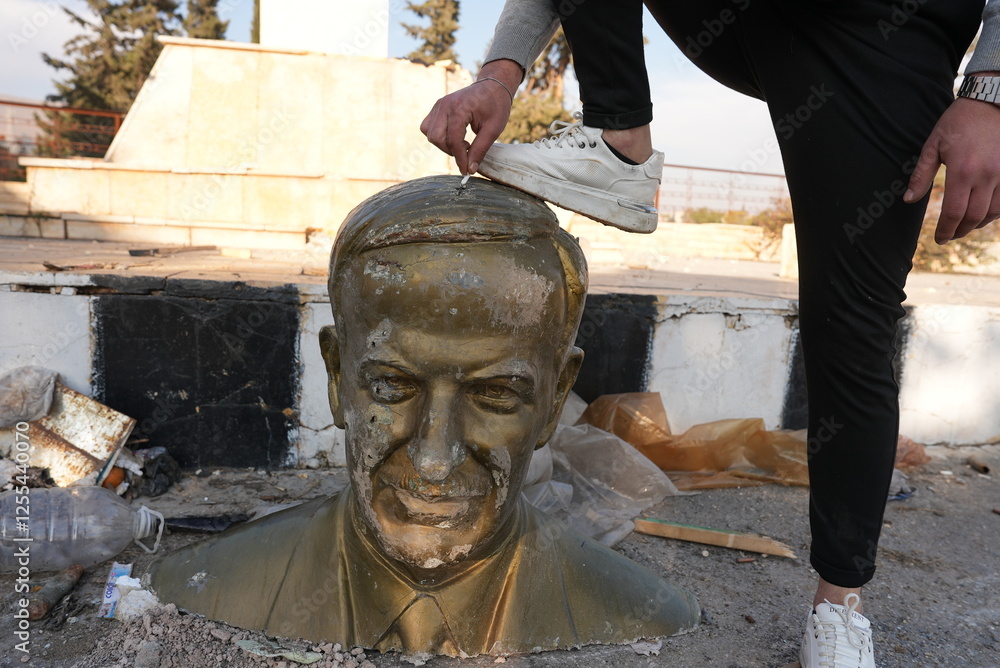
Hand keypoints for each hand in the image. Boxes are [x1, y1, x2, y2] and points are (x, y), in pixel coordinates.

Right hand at [420, 59, 520, 174]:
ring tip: (461, 143)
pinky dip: (439, 136)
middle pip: (436, 137)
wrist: (493, 86)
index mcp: (459, 108)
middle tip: (467, 151)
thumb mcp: (493, 129)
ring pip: (429, 133)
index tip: (466, 171)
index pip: (453, 140)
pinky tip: (454, 136)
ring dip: (443, 144)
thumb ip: (480, 149)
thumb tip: (470, 170)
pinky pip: (429, 126)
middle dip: (450, 150)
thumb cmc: (496, 106)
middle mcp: (445, 105)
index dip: (459, 158)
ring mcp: (439, 105)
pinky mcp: (437, 107)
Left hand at [905, 94, 999, 244]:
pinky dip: (995, 212)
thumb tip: (909, 200)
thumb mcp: (933, 145)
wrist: (991, 101)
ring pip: (993, 212)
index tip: (939, 238)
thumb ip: (921, 175)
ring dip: (978, 224)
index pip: (953, 212)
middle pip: (974, 217)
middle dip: (959, 231)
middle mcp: (986, 176)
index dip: (945, 230)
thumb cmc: (958, 122)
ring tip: (964, 227)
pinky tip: (983, 214)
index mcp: (962, 171)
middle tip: (949, 236)